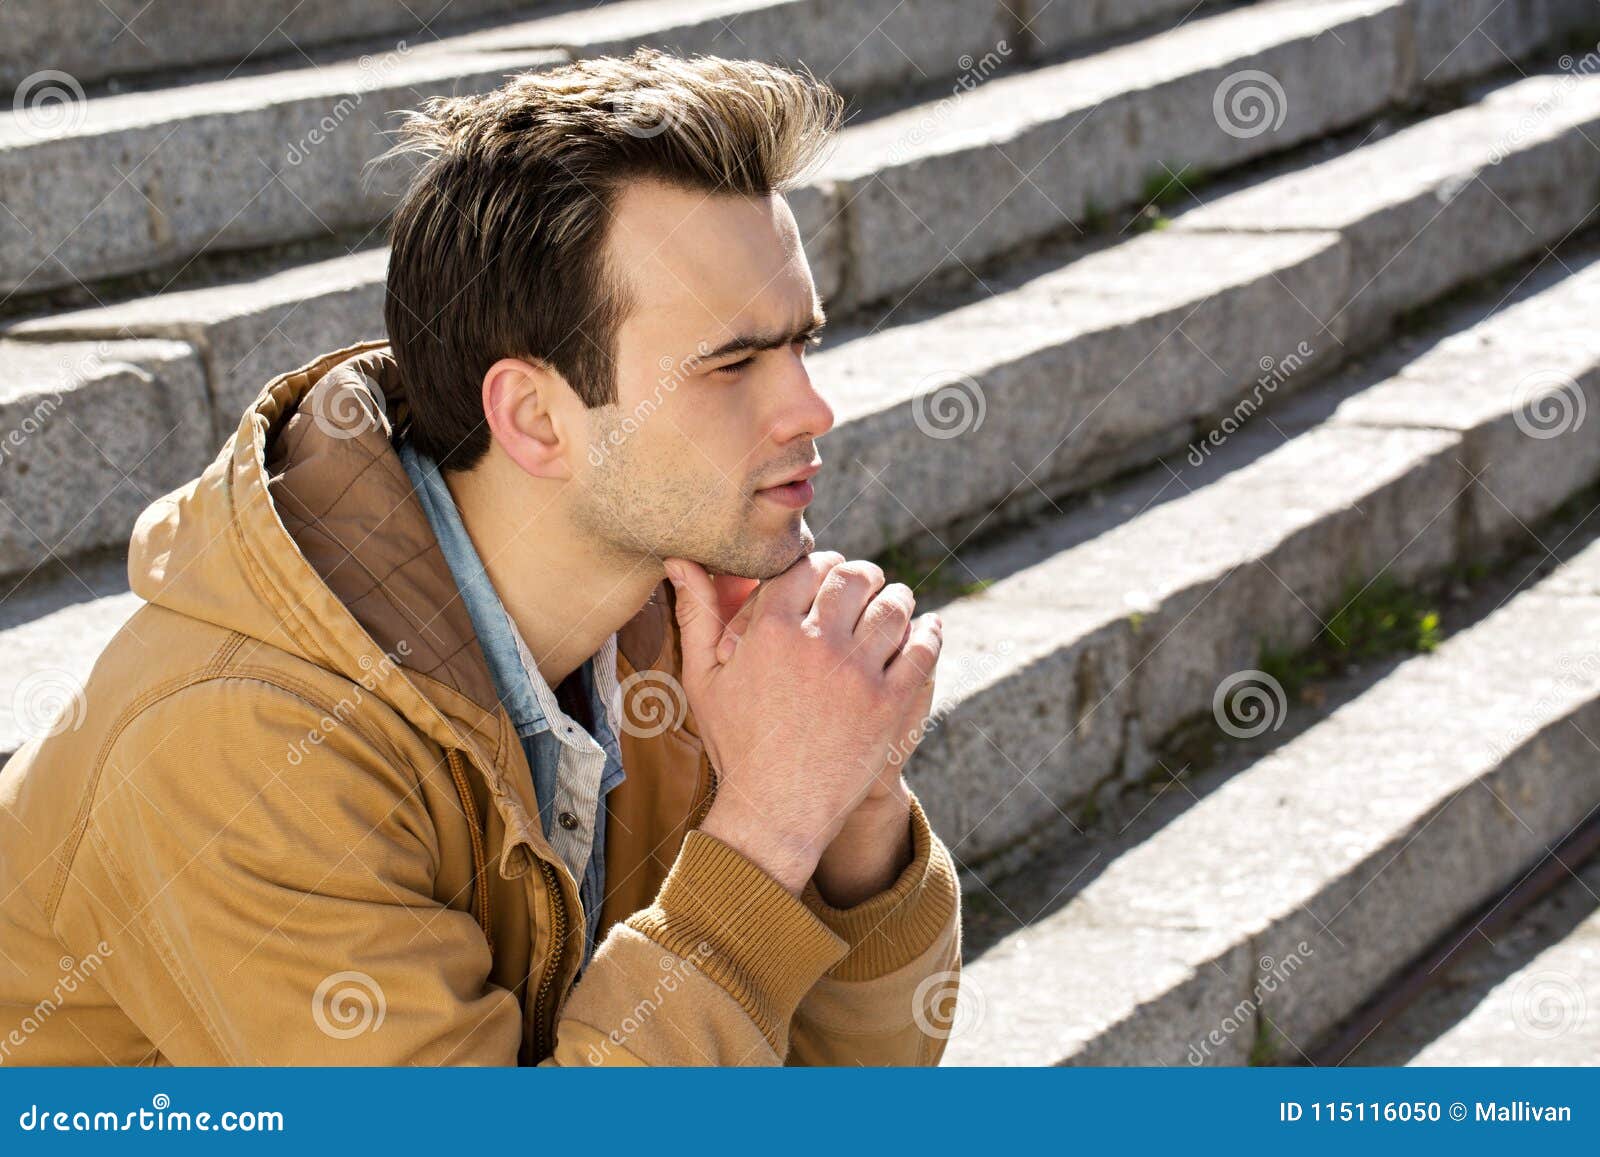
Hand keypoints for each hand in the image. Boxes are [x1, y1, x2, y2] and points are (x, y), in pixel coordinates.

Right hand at [663, 552, 942, 893]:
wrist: (775, 811)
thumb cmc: (735, 744)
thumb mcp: (704, 679)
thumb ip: (696, 613)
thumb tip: (678, 557)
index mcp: (771, 630)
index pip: (808, 565)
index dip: (821, 564)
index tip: (826, 575)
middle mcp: (817, 644)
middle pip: (854, 578)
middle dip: (862, 575)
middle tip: (866, 582)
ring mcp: (858, 674)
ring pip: (892, 608)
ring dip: (898, 598)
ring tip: (898, 601)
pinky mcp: (890, 703)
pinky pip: (921, 650)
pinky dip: (929, 633)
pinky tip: (927, 628)